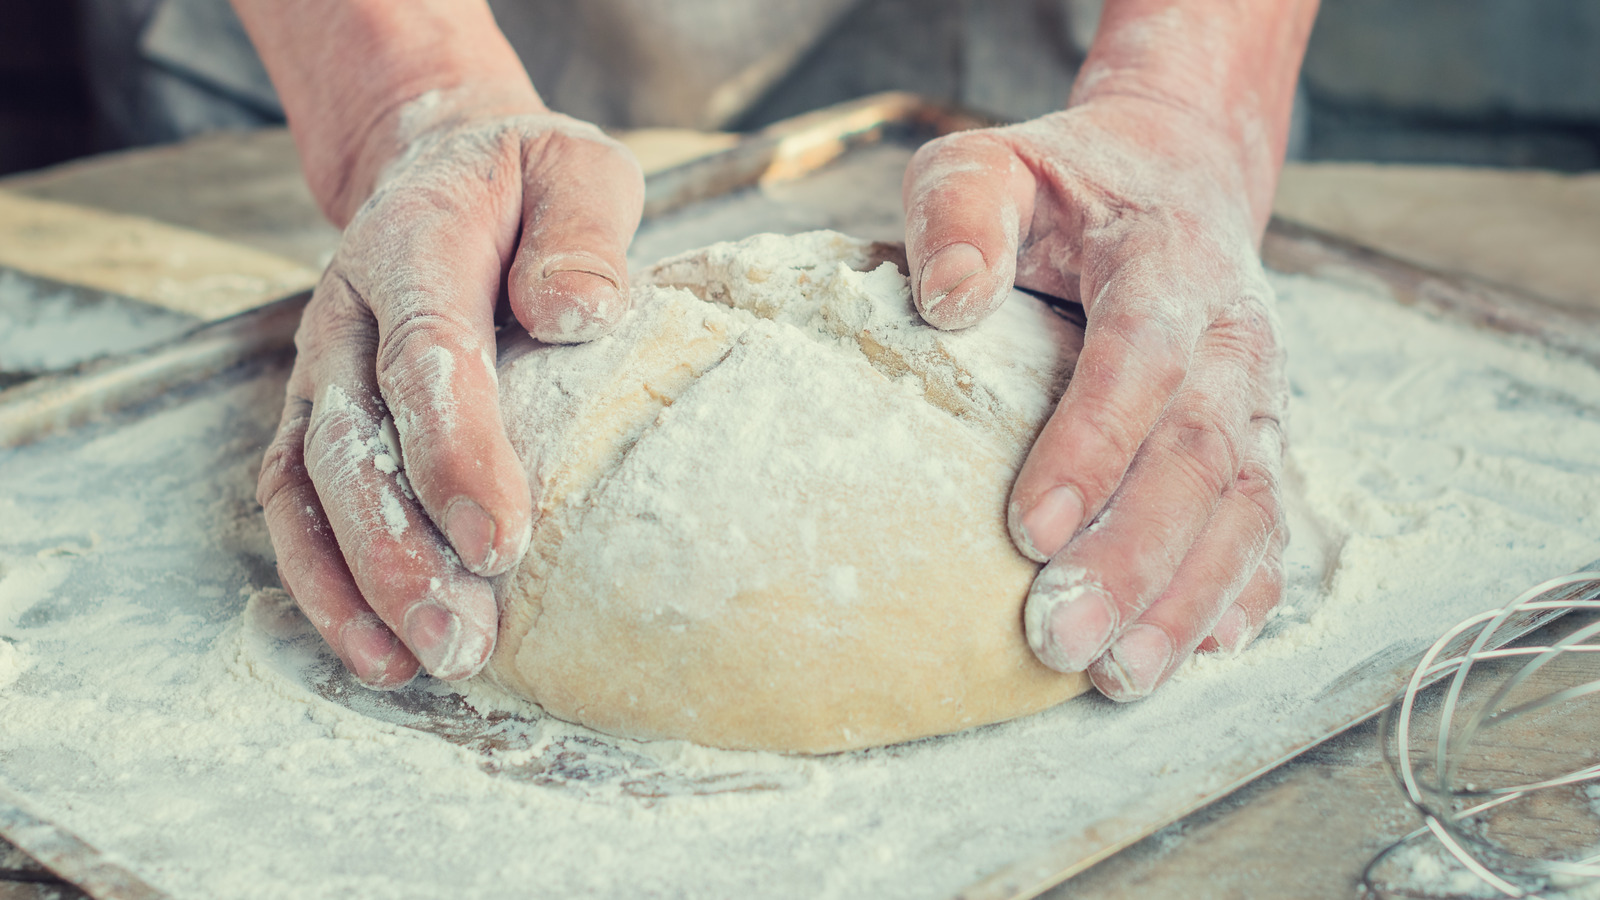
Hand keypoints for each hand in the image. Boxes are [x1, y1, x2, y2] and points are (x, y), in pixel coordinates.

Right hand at [256, 93, 643, 686]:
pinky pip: (296, 504)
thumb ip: (582, 230)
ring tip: (422, 664)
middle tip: (461, 639)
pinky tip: (375, 652)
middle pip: (354, 443)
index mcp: (415, 243)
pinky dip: (323, 582)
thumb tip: (576, 313)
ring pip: (311, 487)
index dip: (457, 452)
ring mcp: (320, 370)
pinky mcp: (316, 417)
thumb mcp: (577, 170)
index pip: (427, 354)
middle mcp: (348, 313)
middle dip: (401, 551)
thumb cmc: (530, 188)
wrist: (443, 173)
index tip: (503, 542)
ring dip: (359, 584)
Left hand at [902, 96, 1287, 699]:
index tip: (1027, 528)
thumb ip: (961, 209)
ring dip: (1186, 597)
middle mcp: (1232, 333)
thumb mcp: (992, 162)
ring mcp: (1260, 395)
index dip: (1093, 442)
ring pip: (1246, 507)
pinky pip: (1272, 524)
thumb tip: (946, 298)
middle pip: (1200, 455)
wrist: (1176, 175)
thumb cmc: (1063, 187)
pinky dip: (1242, 590)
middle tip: (1057, 636)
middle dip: (1133, 556)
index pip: (1142, 353)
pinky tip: (1197, 649)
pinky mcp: (1265, 440)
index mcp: (1167, 259)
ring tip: (1120, 675)